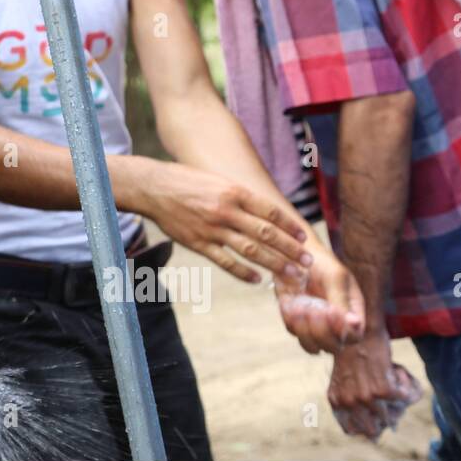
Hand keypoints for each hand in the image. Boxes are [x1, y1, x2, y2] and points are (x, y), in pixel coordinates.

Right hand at [140, 160, 311, 281]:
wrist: (153, 188)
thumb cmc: (186, 181)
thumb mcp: (217, 181)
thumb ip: (240, 196)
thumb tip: (266, 212)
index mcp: (233, 192)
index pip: (270, 212)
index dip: (289, 226)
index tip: (303, 237)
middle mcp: (225, 211)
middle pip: (266, 233)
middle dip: (290, 249)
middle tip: (307, 261)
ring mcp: (212, 229)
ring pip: (251, 250)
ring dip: (275, 264)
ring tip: (292, 274)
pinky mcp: (198, 243)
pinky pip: (226, 261)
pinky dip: (244, 272)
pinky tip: (258, 279)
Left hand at [275, 237, 365, 352]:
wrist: (296, 252)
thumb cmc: (322, 262)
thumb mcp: (335, 277)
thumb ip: (342, 300)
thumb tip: (354, 324)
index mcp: (351, 313)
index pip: (354, 336)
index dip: (344, 331)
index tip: (331, 311)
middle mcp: (334, 324)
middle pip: (333, 347)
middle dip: (322, 333)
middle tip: (314, 311)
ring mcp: (313, 324)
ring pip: (311, 346)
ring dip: (305, 332)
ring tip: (299, 309)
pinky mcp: (295, 319)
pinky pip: (292, 329)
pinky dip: (290, 320)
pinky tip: (288, 303)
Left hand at [327, 330, 411, 438]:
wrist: (359, 330)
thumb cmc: (355, 353)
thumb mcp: (346, 380)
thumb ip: (355, 406)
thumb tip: (374, 438)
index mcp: (336, 401)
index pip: (355, 431)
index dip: (371, 422)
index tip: (377, 406)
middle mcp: (349, 402)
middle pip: (378, 428)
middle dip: (389, 413)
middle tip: (388, 391)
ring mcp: (366, 398)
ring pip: (395, 415)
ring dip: (399, 396)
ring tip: (390, 375)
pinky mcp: (384, 390)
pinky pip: (407, 398)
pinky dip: (408, 384)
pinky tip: (396, 368)